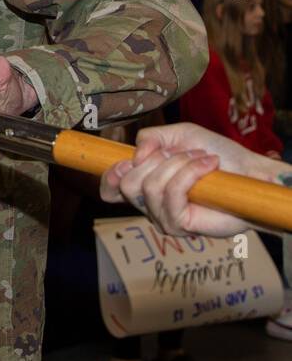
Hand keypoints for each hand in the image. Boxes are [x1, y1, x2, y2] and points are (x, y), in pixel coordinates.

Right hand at [99, 123, 270, 236]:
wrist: (251, 172)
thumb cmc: (218, 155)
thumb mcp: (180, 135)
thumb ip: (151, 138)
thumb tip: (135, 156)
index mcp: (145, 185)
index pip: (110, 191)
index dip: (110, 176)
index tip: (127, 161)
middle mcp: (150, 205)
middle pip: (127, 185)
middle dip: (156, 161)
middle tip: (182, 153)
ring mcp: (163, 218)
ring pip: (150, 187)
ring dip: (179, 164)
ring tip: (202, 159)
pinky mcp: (180, 225)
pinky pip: (171, 194)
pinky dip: (189, 173)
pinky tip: (208, 166)